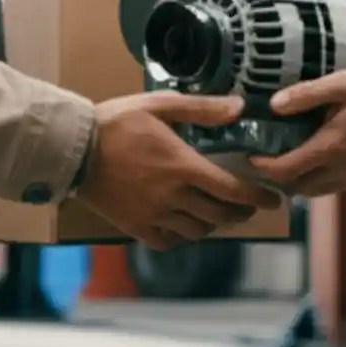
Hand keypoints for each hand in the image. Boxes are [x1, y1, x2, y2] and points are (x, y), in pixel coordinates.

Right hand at [78, 92, 281, 250]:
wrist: (72, 149)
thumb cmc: (115, 122)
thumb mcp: (159, 105)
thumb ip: (201, 108)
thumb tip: (239, 107)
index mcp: (182, 166)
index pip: (233, 190)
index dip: (258, 197)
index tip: (273, 200)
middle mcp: (172, 196)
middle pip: (221, 214)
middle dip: (241, 211)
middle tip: (248, 205)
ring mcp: (153, 214)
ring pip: (198, 230)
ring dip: (214, 222)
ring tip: (218, 211)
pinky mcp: (135, 226)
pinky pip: (169, 240)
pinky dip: (184, 235)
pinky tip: (186, 223)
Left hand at [252, 71, 345, 197]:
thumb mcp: (342, 83)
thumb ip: (306, 95)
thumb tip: (273, 105)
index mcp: (331, 147)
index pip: (286, 170)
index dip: (263, 168)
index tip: (249, 158)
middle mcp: (341, 170)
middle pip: (296, 187)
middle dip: (277, 177)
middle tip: (265, 158)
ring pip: (314, 191)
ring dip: (297, 181)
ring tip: (288, 159)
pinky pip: (331, 188)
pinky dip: (317, 180)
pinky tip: (315, 159)